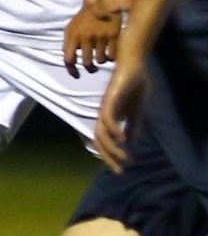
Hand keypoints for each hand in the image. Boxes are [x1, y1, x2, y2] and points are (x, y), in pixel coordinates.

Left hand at [62, 7, 122, 76]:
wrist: (101, 1)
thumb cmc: (84, 17)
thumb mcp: (71, 28)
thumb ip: (68, 43)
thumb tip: (68, 59)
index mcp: (73, 36)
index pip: (68, 59)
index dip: (72, 70)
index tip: (77, 75)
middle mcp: (86, 37)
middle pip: (86, 63)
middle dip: (89, 68)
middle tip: (92, 68)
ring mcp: (100, 36)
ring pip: (100, 60)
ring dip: (101, 61)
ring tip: (102, 57)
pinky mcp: (114, 35)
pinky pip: (113, 55)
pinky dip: (112, 57)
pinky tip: (111, 54)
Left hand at [95, 52, 148, 172]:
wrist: (133, 64)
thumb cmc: (134, 84)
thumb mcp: (136, 109)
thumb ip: (133, 124)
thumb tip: (130, 141)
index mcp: (109, 117)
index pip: (105, 141)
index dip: (110, 156)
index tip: (121, 168)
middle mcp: (104, 114)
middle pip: (100, 141)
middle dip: (109, 158)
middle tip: (120, 171)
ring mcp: (106, 107)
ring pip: (102, 133)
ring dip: (113, 148)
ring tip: (125, 158)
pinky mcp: (111, 99)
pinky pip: (108, 117)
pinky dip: (114, 130)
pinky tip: (122, 139)